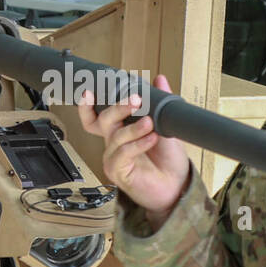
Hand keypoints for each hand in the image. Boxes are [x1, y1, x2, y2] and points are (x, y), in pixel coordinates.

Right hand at [77, 74, 190, 227]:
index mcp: (120, 131)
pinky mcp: (118, 172)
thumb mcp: (167, 127)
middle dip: (118, 107)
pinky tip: (151, 139)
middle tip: (136, 100)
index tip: (91, 91)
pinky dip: (137, 144)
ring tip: (151, 124)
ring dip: (134, 128)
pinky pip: (122, 153)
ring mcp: (114, 158)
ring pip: (115, 136)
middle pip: (103, 121)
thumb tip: (159, 79)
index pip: (96, 117)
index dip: (88, 105)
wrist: (177, 187)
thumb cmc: (169, 161)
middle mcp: (113, 144)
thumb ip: (160, 103)